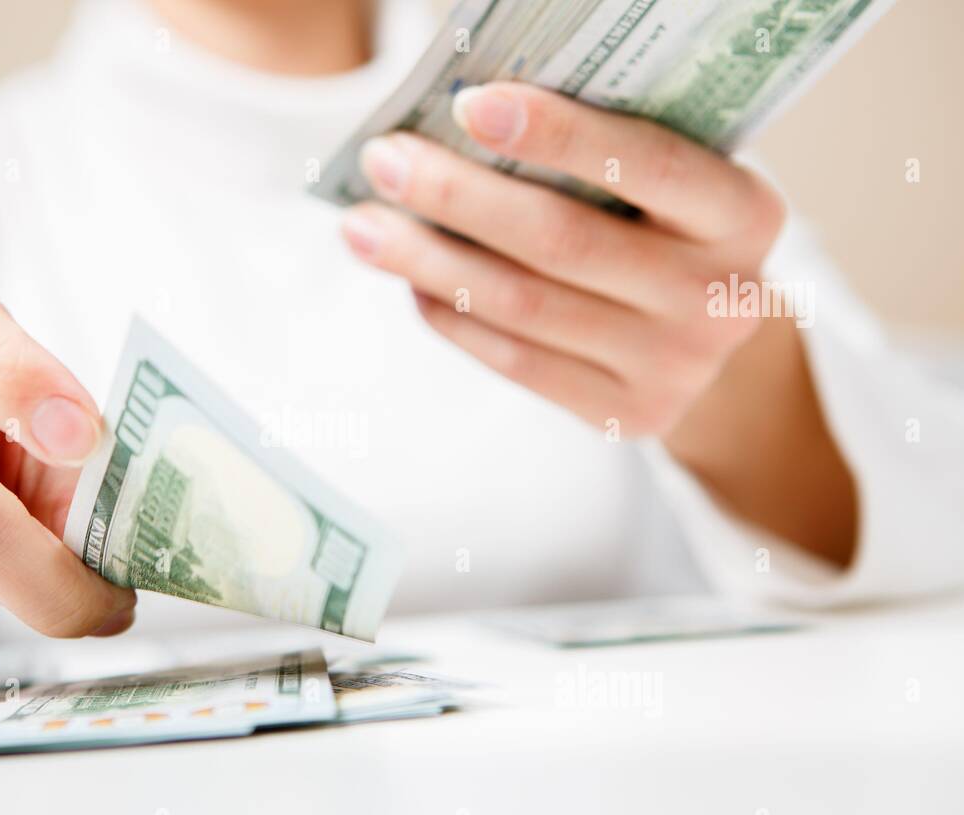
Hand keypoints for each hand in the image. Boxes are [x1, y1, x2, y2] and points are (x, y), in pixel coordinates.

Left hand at [340, 82, 786, 437]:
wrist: (713, 332)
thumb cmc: (666, 228)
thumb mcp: (662, 185)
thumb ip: (595, 154)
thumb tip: (464, 118)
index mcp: (743, 214)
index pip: (647, 164)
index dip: (557, 134)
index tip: (469, 105)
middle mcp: (719, 297)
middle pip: (563, 242)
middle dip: (459, 198)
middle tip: (384, 163)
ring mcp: (675, 367)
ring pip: (525, 308)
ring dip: (429, 262)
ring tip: (364, 228)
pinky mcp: (627, 416)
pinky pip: (517, 363)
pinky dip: (455, 318)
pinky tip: (412, 282)